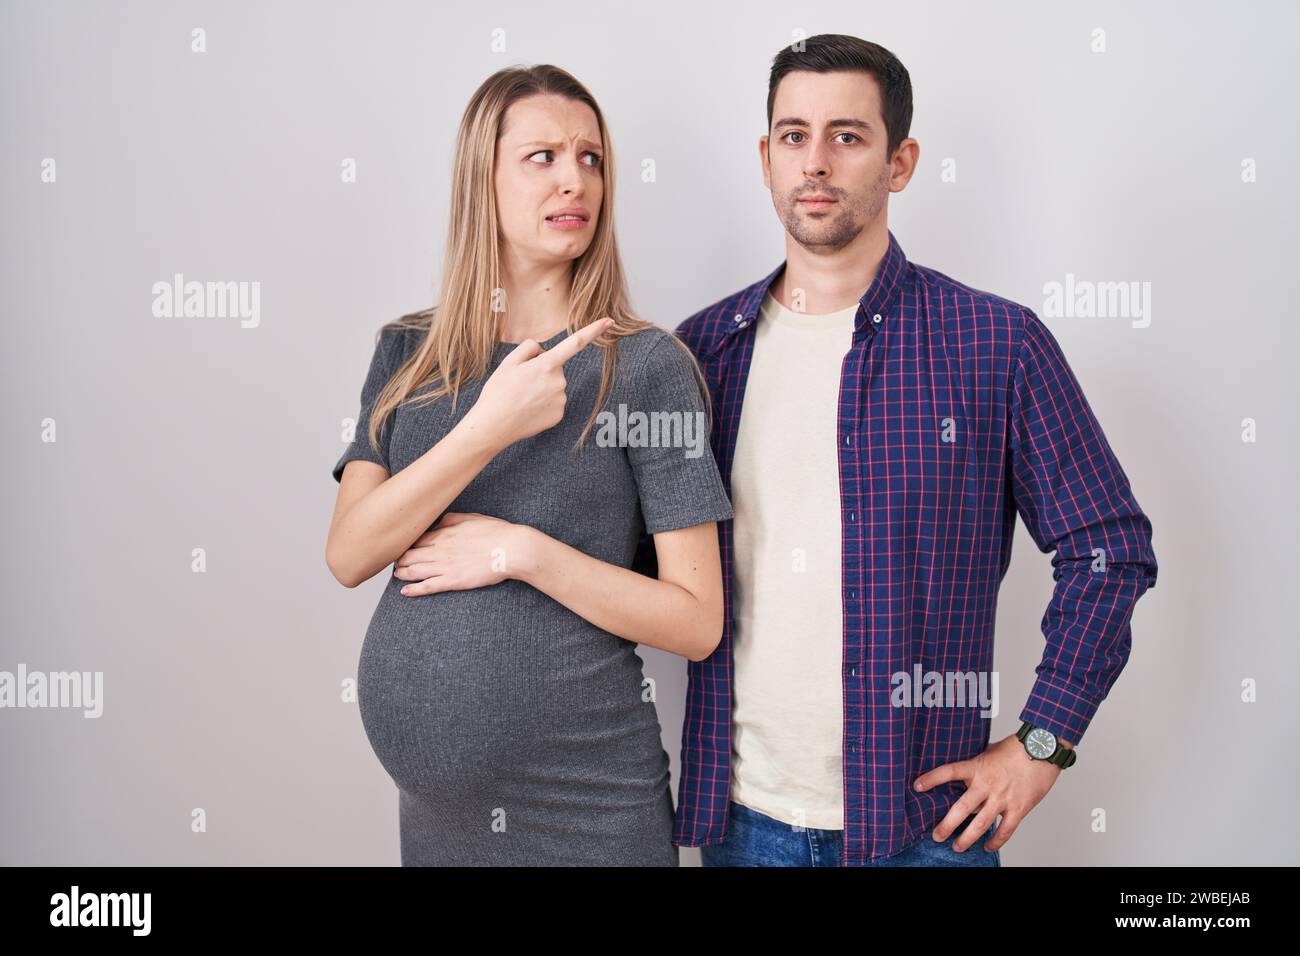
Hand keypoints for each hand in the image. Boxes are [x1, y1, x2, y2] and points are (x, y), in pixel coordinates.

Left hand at [393, 512, 531, 594]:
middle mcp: (440, 550)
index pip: (416, 540)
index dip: (406, 544)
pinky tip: (404, 592)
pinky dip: (414, 590)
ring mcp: (445, 566)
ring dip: (402, 573)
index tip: (402, 547)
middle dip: (400, 559)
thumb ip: (452, 519)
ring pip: (415, 571)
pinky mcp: (453, 581)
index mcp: (444, 534)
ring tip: (397, 575)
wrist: (511, 549)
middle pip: (411, 555)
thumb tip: (439, 522)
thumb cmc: (496, 532)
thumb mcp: (472, 517)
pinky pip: (428, 586)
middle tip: (394, 562)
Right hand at [464, 317, 612, 450]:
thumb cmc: (498, 392)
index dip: (594, 330)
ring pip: (554, 385)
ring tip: (521, 397)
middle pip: (554, 367)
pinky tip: (528, 409)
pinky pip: (554, 402)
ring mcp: (561, 400)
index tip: (609, 321)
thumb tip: (544, 351)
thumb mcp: (508, 362)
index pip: (575, 343)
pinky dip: (543, 403)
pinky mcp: (559, 415)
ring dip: (541, 388)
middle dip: (541, 370)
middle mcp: (559, 381)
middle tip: (520, 383)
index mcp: (546, 364)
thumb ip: (529, 348)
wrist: (494, 426)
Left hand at [911, 733, 1065, 852]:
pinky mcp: (1018, 808)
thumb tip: (966, 773)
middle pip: (961, 808)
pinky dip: (996, 841)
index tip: (917, 786)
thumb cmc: (1017, 748)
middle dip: (946, 825)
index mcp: (977, 767)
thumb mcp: (990, 751)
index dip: (931, 779)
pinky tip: (987, 846)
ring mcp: (1002, 798)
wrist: (1043, 749)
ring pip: (980, 824)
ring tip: (957, 847)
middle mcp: (987, 784)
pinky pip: (1005, 830)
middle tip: (936, 836)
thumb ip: (977, 764)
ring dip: (967, 838)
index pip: (948, 772)